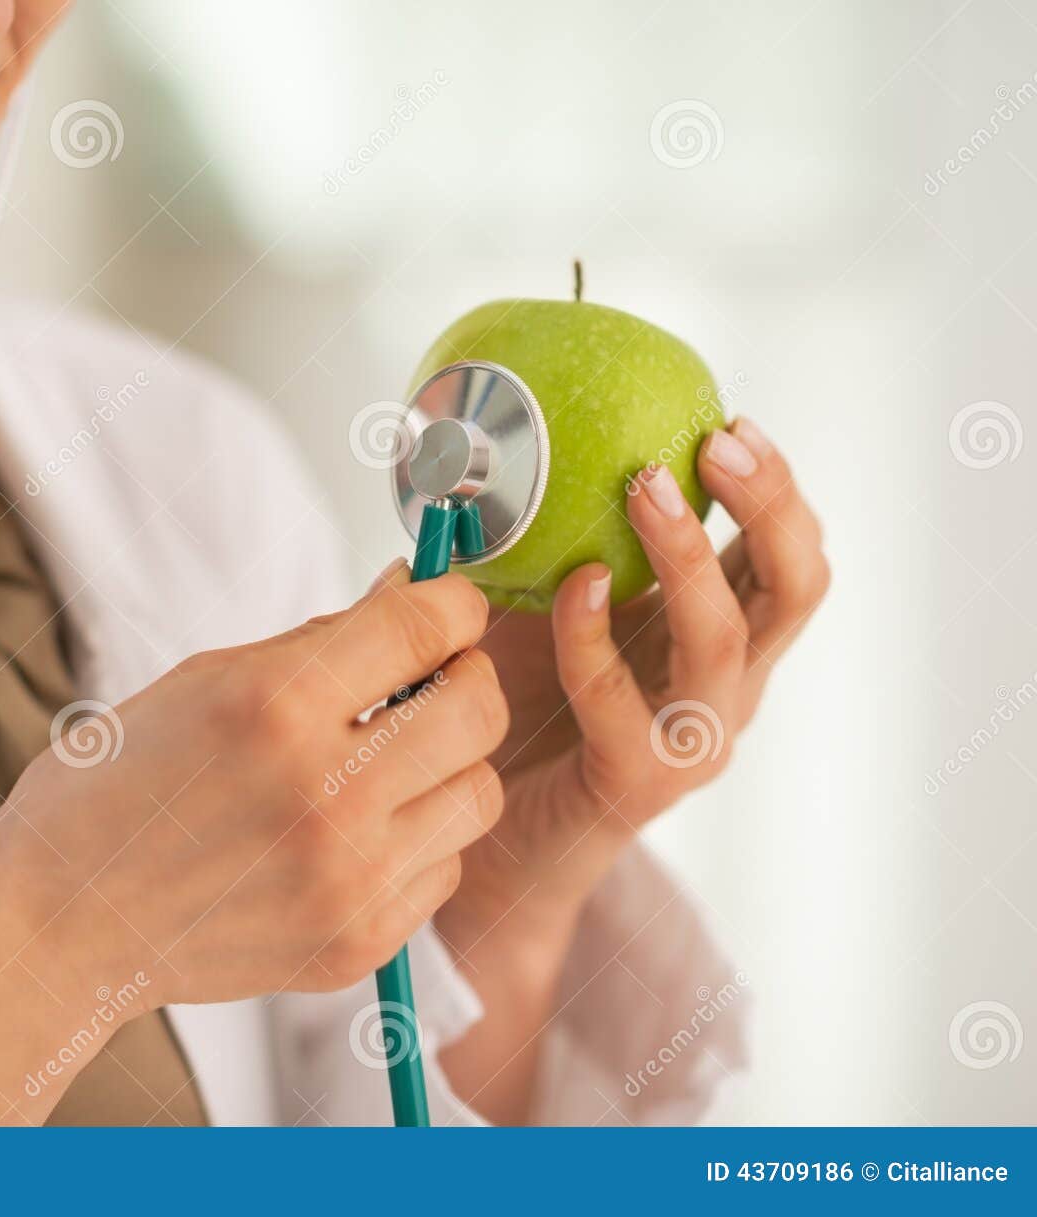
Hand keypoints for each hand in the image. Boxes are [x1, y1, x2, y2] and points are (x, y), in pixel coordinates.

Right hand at [0, 569, 509, 1121]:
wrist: (59, 923)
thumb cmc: (114, 790)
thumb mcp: (201, 681)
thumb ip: (318, 640)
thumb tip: (407, 594)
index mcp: (276, 706)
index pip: (426, 627)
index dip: (454, 604)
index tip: (450, 609)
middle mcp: (326, 795)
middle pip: (480, 709)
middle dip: (466, 677)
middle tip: (432, 678)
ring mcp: (348, 879)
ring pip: (480, 793)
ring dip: (449, 765)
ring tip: (390, 763)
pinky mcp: (359, 942)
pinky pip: (445, 869)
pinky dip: (418, 839)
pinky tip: (357, 833)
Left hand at [454, 416, 829, 923]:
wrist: (488, 843)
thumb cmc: (515, 709)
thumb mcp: (537, 608)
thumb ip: (539, 543)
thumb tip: (485, 455)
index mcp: (716, 635)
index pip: (783, 557)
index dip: (778, 491)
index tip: (731, 423)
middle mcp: (722, 686)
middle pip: (794, 589)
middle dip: (769, 507)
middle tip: (718, 443)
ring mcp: (689, 739)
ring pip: (725, 643)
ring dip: (690, 558)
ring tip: (645, 490)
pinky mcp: (636, 783)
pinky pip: (626, 704)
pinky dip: (597, 638)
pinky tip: (574, 588)